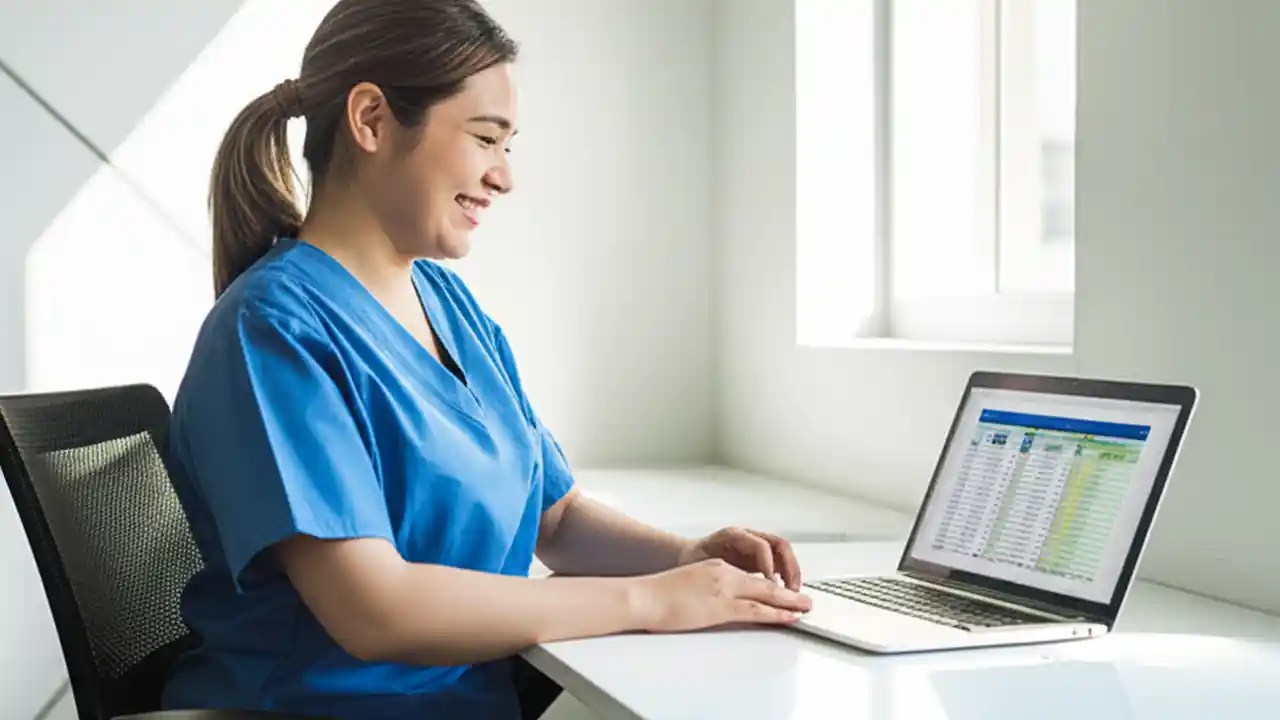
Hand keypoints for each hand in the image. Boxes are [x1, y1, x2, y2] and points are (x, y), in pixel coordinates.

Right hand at [633, 558, 811, 632]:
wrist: (643, 596)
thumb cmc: (658, 594)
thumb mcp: (689, 584)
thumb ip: (708, 588)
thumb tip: (716, 601)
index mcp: (716, 566)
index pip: (751, 574)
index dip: (771, 584)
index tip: (783, 591)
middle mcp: (724, 572)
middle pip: (764, 582)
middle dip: (787, 591)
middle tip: (804, 598)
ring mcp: (724, 588)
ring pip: (766, 593)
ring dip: (789, 601)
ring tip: (805, 607)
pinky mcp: (721, 605)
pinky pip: (756, 609)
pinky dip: (776, 613)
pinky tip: (788, 616)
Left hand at [678, 527, 802, 590]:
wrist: (682, 557)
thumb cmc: (691, 561)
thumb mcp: (705, 566)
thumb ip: (724, 573)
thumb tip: (743, 585)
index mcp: (733, 536)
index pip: (761, 547)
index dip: (769, 566)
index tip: (773, 586)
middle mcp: (748, 536)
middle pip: (780, 546)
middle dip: (790, 569)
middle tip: (792, 591)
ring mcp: (754, 544)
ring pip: (782, 553)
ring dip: (791, 572)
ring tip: (792, 594)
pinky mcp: (757, 556)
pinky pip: (778, 562)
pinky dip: (784, 576)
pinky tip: (783, 592)